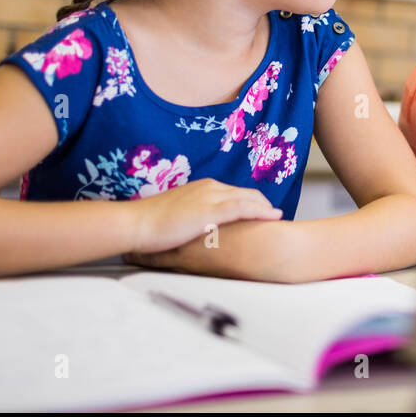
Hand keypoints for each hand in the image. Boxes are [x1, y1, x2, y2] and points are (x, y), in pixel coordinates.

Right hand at [128, 178, 282, 254]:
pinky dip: (261, 212)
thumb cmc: (150, 223)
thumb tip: (201, 229)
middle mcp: (210, 187)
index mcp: (202, 187)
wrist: (136, 224)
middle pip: (246, 193)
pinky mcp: (210, 211)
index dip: (251, 202)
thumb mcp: (177, 215)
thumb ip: (193, 217)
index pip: (235, 192)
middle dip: (263, 205)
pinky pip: (243, 208)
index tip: (263, 212)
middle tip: (275, 217)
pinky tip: (274, 218)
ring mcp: (210, 197)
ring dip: (266, 208)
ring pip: (248, 199)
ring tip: (279, 218)